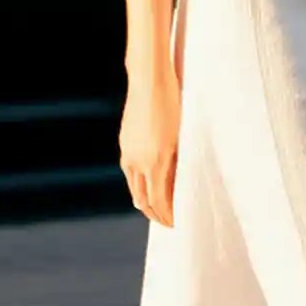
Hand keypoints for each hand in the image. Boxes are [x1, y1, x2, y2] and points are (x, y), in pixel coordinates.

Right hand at [119, 55, 181, 227]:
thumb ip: (177, 166)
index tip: (177, 224)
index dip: (167, 217)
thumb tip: (176, 188)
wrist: (149, 80)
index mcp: (155, 163)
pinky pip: (130, 172)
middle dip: (155, 215)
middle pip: (143, 201)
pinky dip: (139, 184)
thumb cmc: (173, 105)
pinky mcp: (124, 143)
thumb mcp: (182, 138)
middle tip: (168, 223)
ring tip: (158, 209)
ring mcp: (128, 153)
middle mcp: (137, 162)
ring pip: (134, 188)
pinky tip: (148, 183)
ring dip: (145, 202)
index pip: (159, 203)